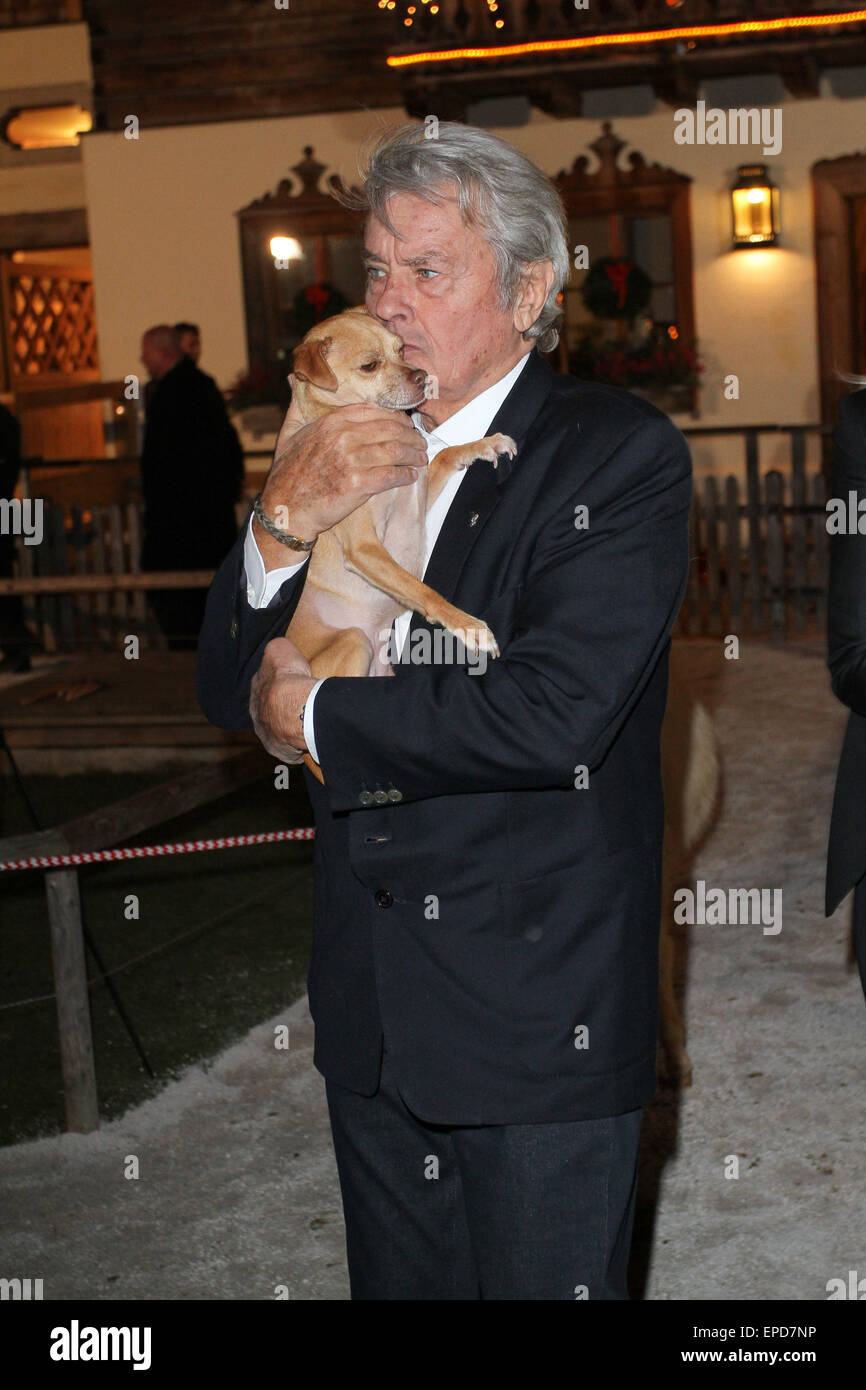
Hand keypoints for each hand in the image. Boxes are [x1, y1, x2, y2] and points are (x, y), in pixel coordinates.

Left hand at [249, 636, 315, 763]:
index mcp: (255, 689)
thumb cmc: (288, 677)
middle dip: (282, 708)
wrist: (296, 707)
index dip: (278, 684)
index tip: (292, 684)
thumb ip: (278, 649)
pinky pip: (289, 748)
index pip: (264, 686)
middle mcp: (256, 713)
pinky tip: (308, 738)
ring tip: (307, 723)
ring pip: (278, 730)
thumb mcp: (280, 649)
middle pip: (270, 710)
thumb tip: (279, 649)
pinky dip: (298, 744)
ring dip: (290, 727)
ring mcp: (266, 734)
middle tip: (301, 705)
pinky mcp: (280, 750)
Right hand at [254, 380, 428, 569]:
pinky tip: (411, 476)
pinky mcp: (359, 485)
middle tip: (420, 442)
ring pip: (395, 451)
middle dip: (411, 436)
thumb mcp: (288, 432)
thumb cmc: (287, 473)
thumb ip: (297, 405)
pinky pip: (391, 475)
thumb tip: (295, 378)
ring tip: (420, 458)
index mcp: (331, 423)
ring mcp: (352, 461)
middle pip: (390, 429)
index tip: (405, 423)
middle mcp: (343, 438)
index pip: (374, 411)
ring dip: (413, 455)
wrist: (285, 509)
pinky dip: (405, 475)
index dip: (395, 416)